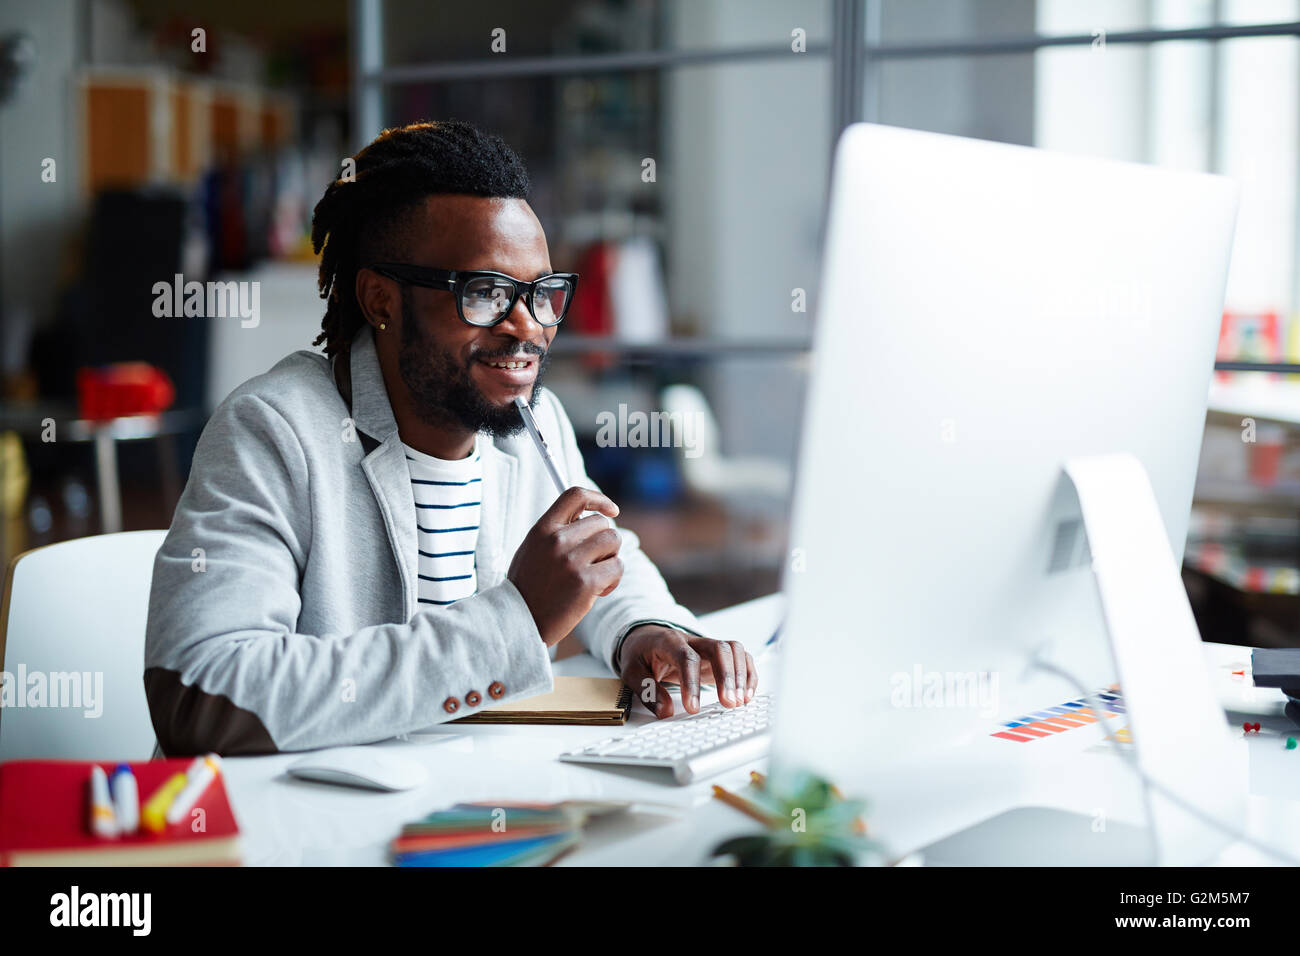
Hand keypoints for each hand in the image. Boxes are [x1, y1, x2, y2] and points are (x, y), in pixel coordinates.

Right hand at [507, 487, 622, 646]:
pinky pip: (617, 567)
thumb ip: (556, 532)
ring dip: (611, 559)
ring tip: (596, 576)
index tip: (610, 510)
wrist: (519, 622)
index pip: (575, 496)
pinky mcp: (585, 582)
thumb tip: (588, 519)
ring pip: (614, 542)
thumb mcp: (533, 550)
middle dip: (604, 542)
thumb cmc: (529, 588)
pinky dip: (613, 579)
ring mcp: (571, 561)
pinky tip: (598, 591)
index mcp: (542, 529)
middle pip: (602, 523)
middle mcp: (557, 540)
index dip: (599, 499)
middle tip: (594, 562)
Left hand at [618, 624, 756, 717]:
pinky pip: (741, 657)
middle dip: (727, 677)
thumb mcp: (631, 671)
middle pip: (719, 649)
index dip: (692, 683)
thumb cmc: (641, 654)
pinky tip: (747, 696)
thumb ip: (647, 690)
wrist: (646, 637)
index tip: (693, 708)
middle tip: (728, 704)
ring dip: (741, 676)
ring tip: (739, 702)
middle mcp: (694, 640)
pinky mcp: (718, 655)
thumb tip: (665, 711)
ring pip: (734, 649)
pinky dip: (748, 675)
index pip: (686, 658)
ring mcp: (708, 646)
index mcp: (669, 641)